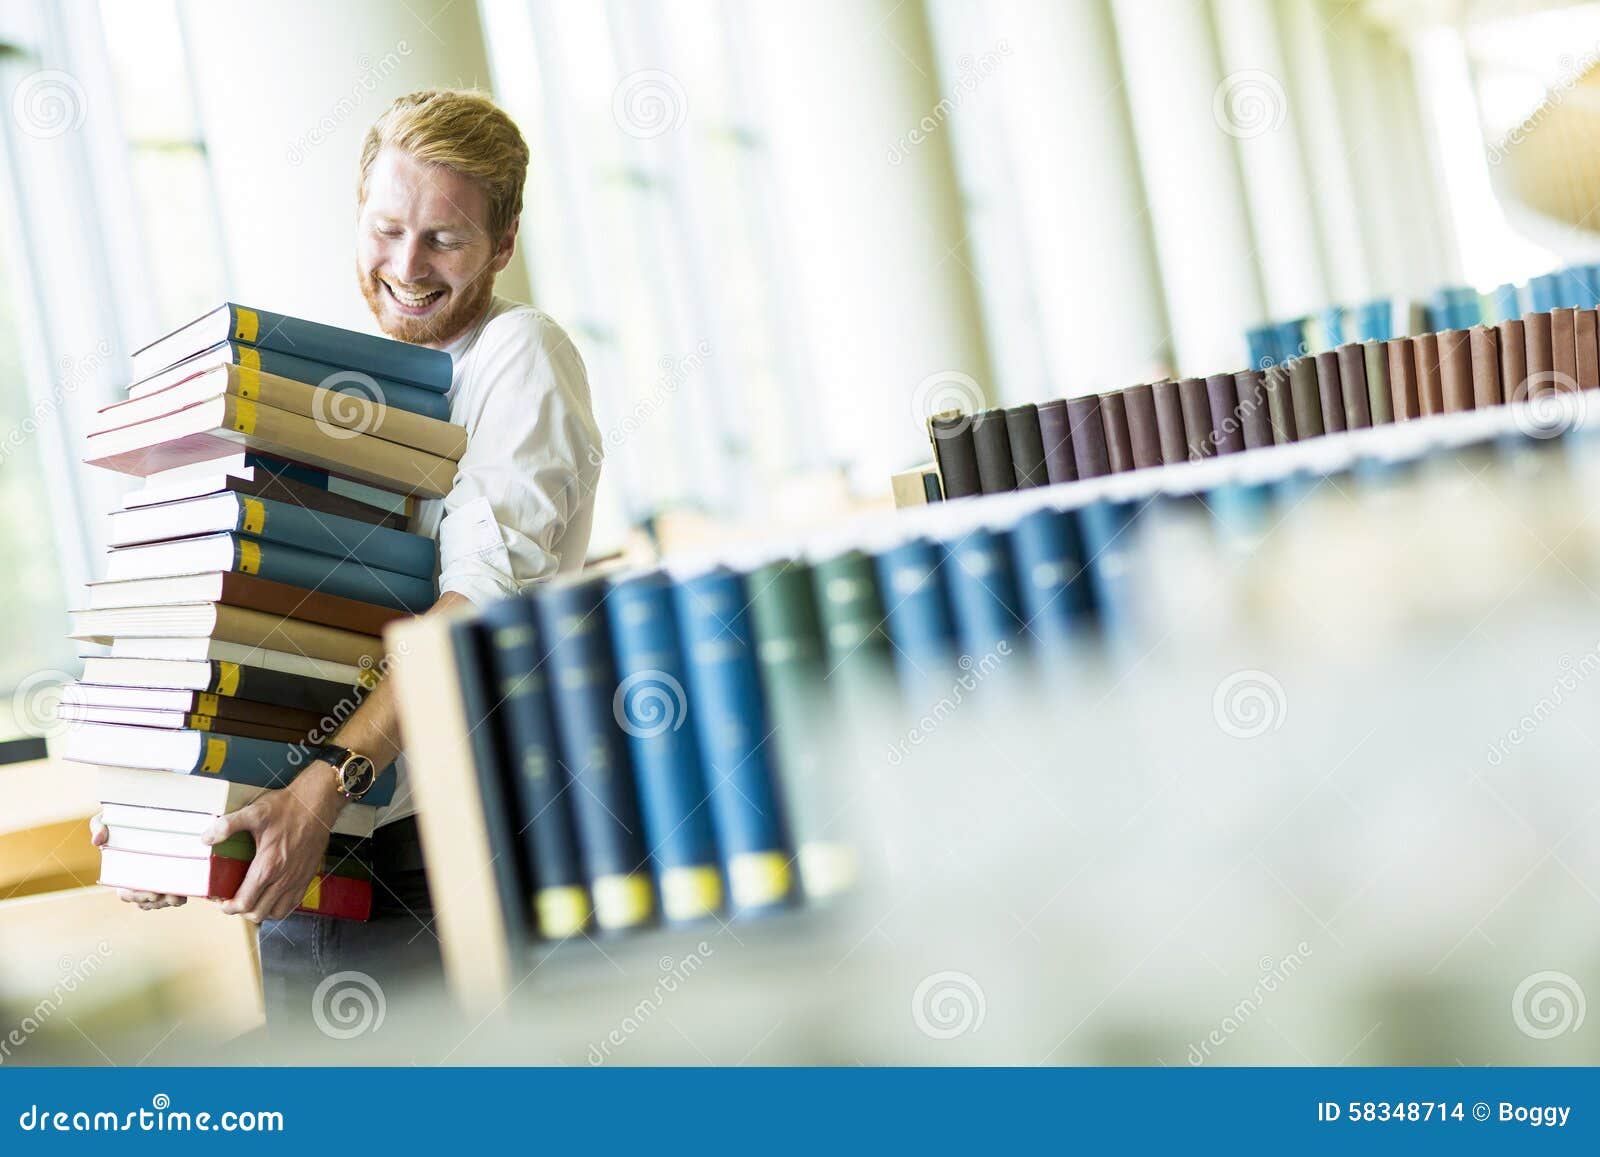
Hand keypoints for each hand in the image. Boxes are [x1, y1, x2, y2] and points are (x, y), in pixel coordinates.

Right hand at [90, 811, 186, 909]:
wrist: (147, 812)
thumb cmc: (121, 818)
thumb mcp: (106, 819)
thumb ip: (98, 826)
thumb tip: (97, 841)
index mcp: (122, 873)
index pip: (126, 894)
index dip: (137, 896)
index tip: (151, 892)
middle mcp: (139, 881)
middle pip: (147, 902)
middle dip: (156, 901)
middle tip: (168, 894)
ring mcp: (156, 880)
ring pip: (162, 901)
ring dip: (170, 900)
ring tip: (177, 894)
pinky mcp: (173, 877)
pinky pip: (176, 896)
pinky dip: (179, 897)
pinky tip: (184, 891)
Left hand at [205, 762, 343, 922]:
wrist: (318, 803)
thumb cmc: (288, 807)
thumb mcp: (254, 812)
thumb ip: (228, 825)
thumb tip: (206, 838)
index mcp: (268, 866)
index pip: (245, 903)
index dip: (228, 908)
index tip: (221, 902)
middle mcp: (285, 878)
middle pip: (258, 913)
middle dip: (241, 911)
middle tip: (232, 900)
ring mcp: (298, 879)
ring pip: (277, 912)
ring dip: (261, 911)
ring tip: (252, 899)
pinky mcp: (308, 876)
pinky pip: (293, 903)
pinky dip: (279, 906)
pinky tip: (272, 894)